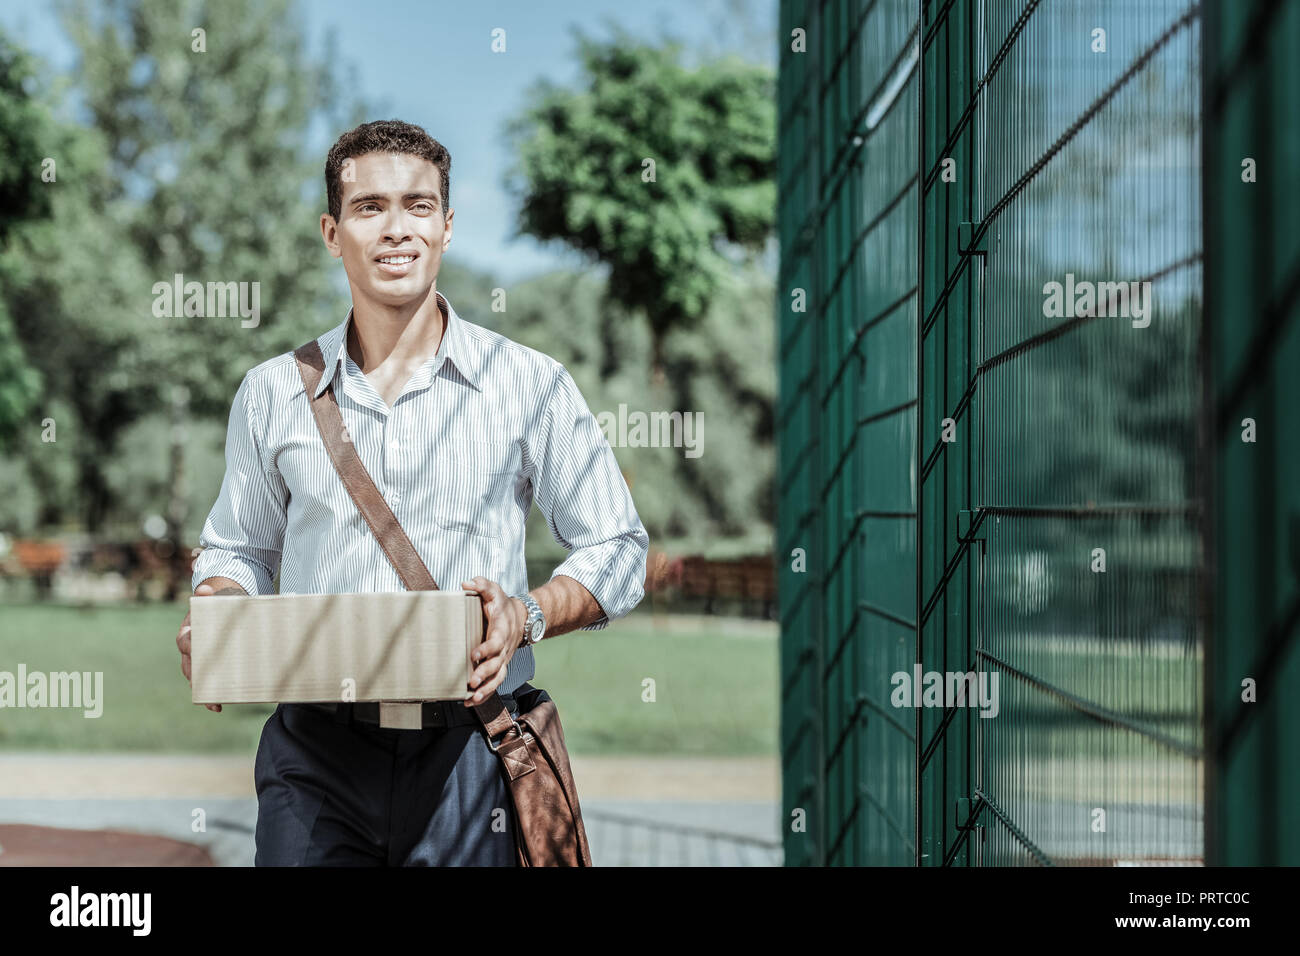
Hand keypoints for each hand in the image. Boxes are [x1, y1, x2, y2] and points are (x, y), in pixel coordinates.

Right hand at [177, 584, 221, 712]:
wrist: (222, 611)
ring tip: (213, 703)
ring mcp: (198, 661)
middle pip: (189, 666)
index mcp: (187, 633)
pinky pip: (206, 683)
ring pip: (195, 678)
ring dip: (203, 691)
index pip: (185, 642)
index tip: (196, 652)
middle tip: (205, 687)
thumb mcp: (213, 599)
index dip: (190, 648)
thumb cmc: (217, 606)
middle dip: (196, 677)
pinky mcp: (209, 668)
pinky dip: (209, 696)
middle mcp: (189, 650)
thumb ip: (208, 595)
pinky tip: (217, 706)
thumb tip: (205, 589)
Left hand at [460, 576, 525, 706]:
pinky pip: (494, 684)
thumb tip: (467, 583)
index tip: (473, 655)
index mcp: (501, 631)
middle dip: (484, 674)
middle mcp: (504, 649)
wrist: (520, 618)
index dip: (486, 649)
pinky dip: (483, 695)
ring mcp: (503, 660)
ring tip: (472, 698)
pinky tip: (469, 701)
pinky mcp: (499, 667)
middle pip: (497, 665)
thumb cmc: (502, 605)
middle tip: (471, 681)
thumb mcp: (494, 591)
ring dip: (485, 690)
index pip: (496, 642)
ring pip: (497, 679)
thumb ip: (482, 585)